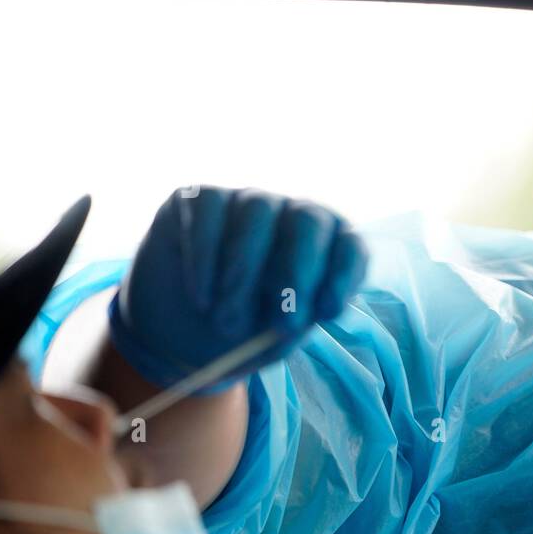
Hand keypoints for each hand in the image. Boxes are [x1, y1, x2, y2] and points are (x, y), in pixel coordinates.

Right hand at [108, 186, 367, 389]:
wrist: (183, 336)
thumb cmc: (247, 332)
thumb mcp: (278, 334)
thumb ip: (300, 314)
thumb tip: (319, 305)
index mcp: (327, 246)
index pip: (349, 245)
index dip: (343, 274)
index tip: (329, 312)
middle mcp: (293, 214)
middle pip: (307, 222)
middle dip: (295, 273)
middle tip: (282, 323)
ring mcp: (248, 200)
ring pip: (256, 214)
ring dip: (243, 274)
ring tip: (228, 322)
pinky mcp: (197, 197)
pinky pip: (208, 215)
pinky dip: (205, 260)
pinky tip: (202, 299)